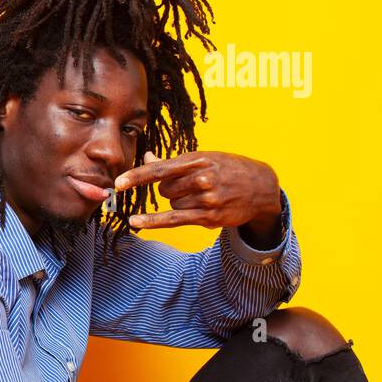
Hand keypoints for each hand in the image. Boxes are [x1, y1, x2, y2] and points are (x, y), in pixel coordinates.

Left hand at [112, 151, 281, 232]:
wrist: (262, 187)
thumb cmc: (229, 168)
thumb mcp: (204, 158)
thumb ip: (174, 162)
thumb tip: (147, 158)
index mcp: (198, 161)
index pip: (161, 169)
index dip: (138, 176)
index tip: (119, 183)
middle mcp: (202, 180)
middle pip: (164, 189)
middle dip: (169, 189)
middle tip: (188, 186)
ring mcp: (206, 199)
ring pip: (172, 204)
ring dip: (178, 202)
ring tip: (200, 196)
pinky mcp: (209, 217)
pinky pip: (173, 220)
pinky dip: (152, 222)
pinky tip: (136, 223)